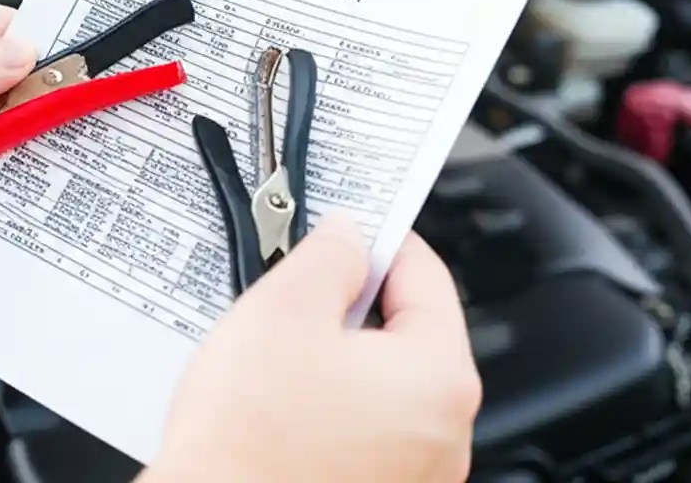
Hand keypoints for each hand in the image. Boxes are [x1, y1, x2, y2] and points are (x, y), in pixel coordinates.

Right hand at [143, 217, 480, 481]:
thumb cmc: (246, 440)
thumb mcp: (283, 310)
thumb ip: (330, 255)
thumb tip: (350, 237)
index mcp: (440, 379)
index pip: (425, 275)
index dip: (377, 240)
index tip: (344, 231)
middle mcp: (444, 436)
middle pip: (407, 335)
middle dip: (352, 307)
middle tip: (295, 296)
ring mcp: (416, 476)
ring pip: (381, 387)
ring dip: (336, 362)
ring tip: (277, 360)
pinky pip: (363, 433)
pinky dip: (329, 411)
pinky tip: (280, 407)